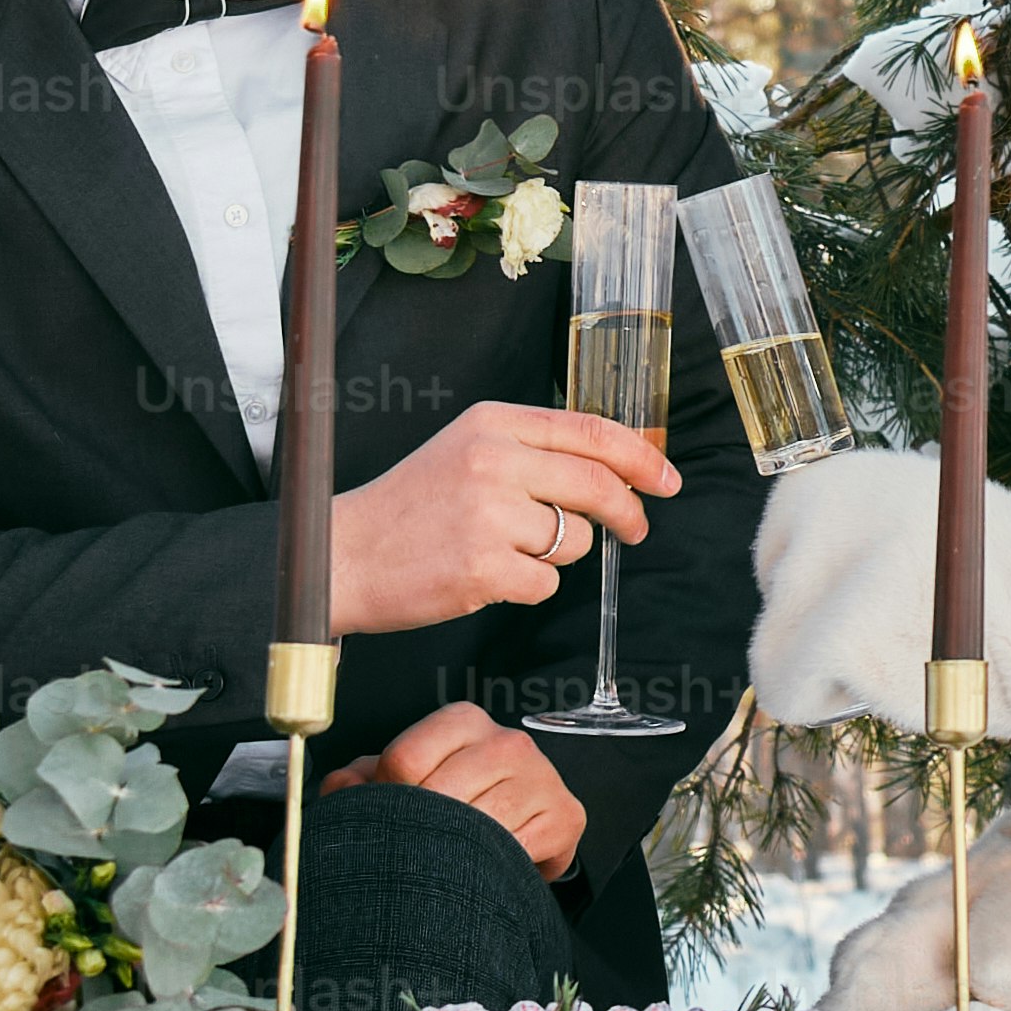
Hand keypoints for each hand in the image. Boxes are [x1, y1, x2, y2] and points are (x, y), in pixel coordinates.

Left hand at [327, 702, 588, 878]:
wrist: (527, 824)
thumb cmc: (460, 799)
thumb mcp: (407, 781)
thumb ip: (362, 781)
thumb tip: (341, 790)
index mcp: (462, 721)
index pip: (404, 760)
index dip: (384, 800)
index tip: (389, 818)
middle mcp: (506, 741)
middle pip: (438, 798)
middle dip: (417, 833)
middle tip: (414, 850)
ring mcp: (540, 776)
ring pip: (475, 829)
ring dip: (454, 856)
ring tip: (449, 861)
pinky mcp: (565, 815)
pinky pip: (513, 852)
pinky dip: (492, 870)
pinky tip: (487, 867)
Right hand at [334, 399, 675, 628]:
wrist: (345, 553)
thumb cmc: (411, 507)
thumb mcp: (467, 450)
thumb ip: (533, 451)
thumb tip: (613, 468)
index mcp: (493, 423)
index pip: (592, 432)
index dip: (641, 457)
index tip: (666, 479)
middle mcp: (493, 461)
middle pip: (597, 484)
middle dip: (628, 512)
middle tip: (634, 529)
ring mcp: (488, 515)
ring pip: (574, 539)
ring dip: (559, 554)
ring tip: (508, 550)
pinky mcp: (483, 568)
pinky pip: (546, 582)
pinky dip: (529, 587)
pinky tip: (489, 576)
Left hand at [749, 450, 1010, 778]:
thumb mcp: (940, 516)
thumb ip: (877, 526)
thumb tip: (830, 554)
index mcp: (841, 476)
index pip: (782, 541)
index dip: (818, 586)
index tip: (860, 604)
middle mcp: (821, 511)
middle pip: (775, 596)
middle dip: (820, 630)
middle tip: (888, 639)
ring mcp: (822, 571)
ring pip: (773, 649)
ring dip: (827, 670)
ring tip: (900, 659)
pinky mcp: (831, 636)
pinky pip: (787, 691)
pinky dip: (832, 703)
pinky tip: (894, 683)